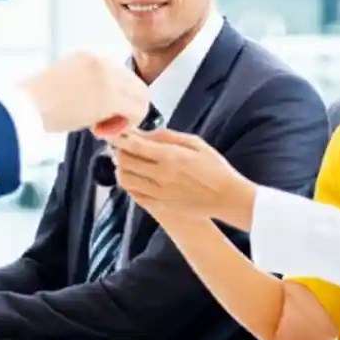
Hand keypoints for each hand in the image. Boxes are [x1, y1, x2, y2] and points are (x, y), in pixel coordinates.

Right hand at [19, 52, 148, 137]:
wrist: (21, 107)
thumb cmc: (36, 102)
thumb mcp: (68, 83)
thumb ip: (93, 86)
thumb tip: (112, 103)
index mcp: (91, 55)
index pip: (124, 77)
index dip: (118, 101)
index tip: (100, 115)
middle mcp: (103, 60)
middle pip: (137, 86)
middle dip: (125, 110)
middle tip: (102, 125)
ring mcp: (108, 76)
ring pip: (142, 98)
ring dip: (125, 119)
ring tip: (100, 128)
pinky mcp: (109, 95)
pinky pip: (136, 112)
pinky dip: (124, 126)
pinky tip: (99, 130)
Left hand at [113, 128, 257, 229]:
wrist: (227, 198)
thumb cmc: (214, 167)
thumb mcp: (195, 143)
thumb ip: (167, 137)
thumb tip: (144, 133)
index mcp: (170, 157)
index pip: (133, 146)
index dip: (118, 138)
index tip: (112, 133)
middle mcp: (160, 176)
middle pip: (124, 162)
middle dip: (118, 151)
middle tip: (121, 146)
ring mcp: (158, 193)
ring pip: (125, 179)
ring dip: (121, 168)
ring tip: (127, 161)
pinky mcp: (159, 206)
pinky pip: (133, 194)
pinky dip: (129, 184)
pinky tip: (136, 177)